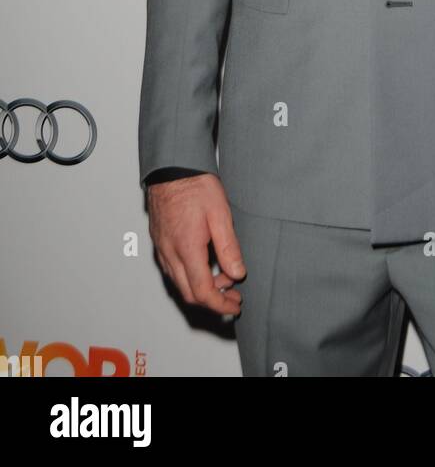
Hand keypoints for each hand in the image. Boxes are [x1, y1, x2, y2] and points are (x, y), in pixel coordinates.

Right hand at [146, 173, 245, 314]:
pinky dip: (191, 277)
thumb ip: (228, 247)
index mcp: (186, 249)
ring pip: (180, 284)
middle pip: (189, 294)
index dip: (220, 304)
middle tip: (234, 296)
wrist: (171, 167)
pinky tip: (206, 265)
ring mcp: (162, 249)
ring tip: (225, 278)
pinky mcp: (160, 242)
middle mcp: (170, 254)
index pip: (202, 292)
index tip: (235, 305)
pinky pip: (173, 270)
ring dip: (202, 289)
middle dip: (213, 300)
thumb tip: (237, 273)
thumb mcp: (220, 213)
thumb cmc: (195, 185)